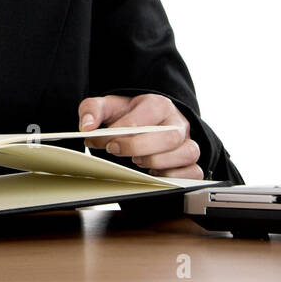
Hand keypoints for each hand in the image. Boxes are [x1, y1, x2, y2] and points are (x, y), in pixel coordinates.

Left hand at [77, 94, 202, 178]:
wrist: (146, 127)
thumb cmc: (128, 118)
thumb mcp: (108, 108)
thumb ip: (92, 110)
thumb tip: (86, 127)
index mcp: (158, 104)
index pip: (147, 116)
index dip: (124, 131)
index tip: (106, 141)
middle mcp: (178, 123)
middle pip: (169, 135)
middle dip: (139, 147)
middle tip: (116, 151)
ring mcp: (188, 142)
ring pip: (186, 153)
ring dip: (158, 161)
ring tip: (137, 162)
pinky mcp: (192, 163)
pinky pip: (194, 172)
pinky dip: (174, 176)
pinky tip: (154, 174)